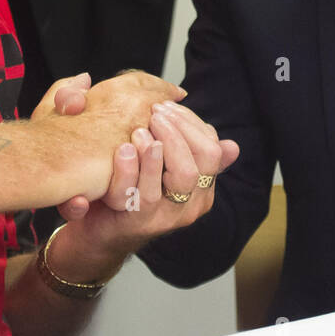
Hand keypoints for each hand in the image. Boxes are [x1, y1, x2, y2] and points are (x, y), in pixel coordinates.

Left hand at [45, 101, 239, 281]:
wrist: (102, 229)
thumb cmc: (136, 192)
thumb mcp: (168, 173)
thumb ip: (194, 156)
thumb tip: (232, 146)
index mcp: (202, 191)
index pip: (212, 150)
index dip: (190, 123)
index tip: (166, 106)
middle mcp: (190, 206)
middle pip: (201, 162)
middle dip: (178, 130)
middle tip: (154, 113)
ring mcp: (167, 217)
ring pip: (180, 177)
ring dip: (160, 146)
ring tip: (139, 130)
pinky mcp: (139, 222)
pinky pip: (143, 194)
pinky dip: (134, 166)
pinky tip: (124, 149)